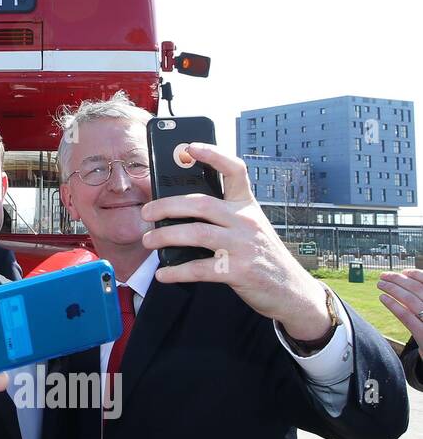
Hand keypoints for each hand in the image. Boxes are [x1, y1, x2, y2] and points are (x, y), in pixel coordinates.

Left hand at [140, 143, 329, 340]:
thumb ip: (222, 216)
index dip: (213, 155)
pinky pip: (199, 268)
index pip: (234, 170)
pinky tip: (163, 273)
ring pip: (196, 233)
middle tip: (147, 212)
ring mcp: (243, 245)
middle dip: (167, 205)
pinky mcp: (238, 271)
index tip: (190, 147)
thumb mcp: (249, 227)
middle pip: (201, 203)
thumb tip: (176, 212)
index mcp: (247, 206)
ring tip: (148, 240)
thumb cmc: (261, 255)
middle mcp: (246, 221)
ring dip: (165, 236)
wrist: (292, 291)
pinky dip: (176, 271)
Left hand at [377, 269, 422, 340]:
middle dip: (399, 280)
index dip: (416, 275)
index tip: (403, 272)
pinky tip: (383, 298)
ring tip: (380, 284)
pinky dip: (394, 306)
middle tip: (384, 276)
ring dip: (393, 289)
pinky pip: (406, 317)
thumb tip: (411, 283)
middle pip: (418, 289)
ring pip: (411, 301)